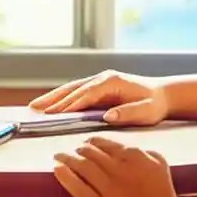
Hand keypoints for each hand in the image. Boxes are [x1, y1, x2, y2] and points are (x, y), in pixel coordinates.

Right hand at [30, 70, 169, 125]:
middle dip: (53, 100)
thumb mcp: (145, 112)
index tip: (55, 114)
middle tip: (35, 110)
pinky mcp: (98, 88)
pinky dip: (61, 98)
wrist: (163, 95)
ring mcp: (99, 81)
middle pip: (73, 89)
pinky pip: (76, 93)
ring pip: (71, 89)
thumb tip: (107, 117)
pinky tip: (50, 106)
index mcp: (112, 82)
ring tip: (34, 107)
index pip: (86, 94)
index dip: (70, 104)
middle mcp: (103, 78)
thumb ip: (127, 114)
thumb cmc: (154, 105)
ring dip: (53, 98)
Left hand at [53, 136, 194, 196]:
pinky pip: (80, 190)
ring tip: (59, 156)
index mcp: (134, 156)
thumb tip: (131, 149)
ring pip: (83, 168)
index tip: (86, 142)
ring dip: (68, 158)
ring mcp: (110, 190)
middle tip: (71, 149)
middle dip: (78, 149)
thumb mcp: (160, 166)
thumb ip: (145, 153)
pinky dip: (66, 177)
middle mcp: (120, 170)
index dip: (92, 142)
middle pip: (91, 154)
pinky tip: (57, 169)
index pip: (106, 144)